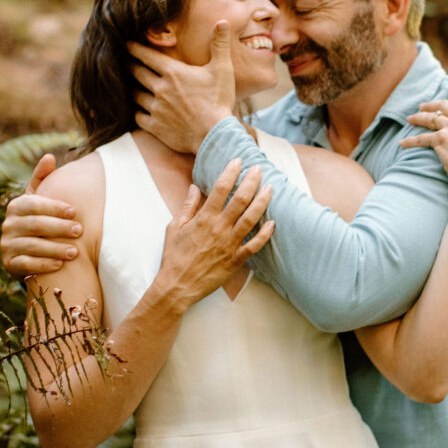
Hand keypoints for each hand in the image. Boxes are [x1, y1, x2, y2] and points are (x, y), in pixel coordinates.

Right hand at [0, 154, 82, 277]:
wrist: (27, 251)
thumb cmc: (39, 220)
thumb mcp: (39, 199)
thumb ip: (43, 178)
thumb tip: (49, 156)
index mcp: (16, 206)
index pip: (34, 204)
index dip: (55, 208)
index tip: (75, 212)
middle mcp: (8, 225)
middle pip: (35, 225)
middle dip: (59, 228)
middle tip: (80, 231)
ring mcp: (7, 245)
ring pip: (32, 246)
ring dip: (55, 249)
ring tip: (75, 252)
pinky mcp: (9, 264)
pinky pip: (26, 265)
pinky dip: (44, 265)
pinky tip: (61, 265)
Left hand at [128, 22, 236, 154]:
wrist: (215, 135)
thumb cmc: (219, 101)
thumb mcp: (223, 69)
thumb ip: (219, 44)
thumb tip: (222, 22)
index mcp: (173, 72)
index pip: (146, 56)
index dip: (134, 48)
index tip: (126, 44)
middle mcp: (160, 88)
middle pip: (137, 73)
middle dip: (131, 66)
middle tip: (126, 62)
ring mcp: (156, 108)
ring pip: (135, 94)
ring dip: (133, 89)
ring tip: (132, 86)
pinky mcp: (155, 126)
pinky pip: (138, 116)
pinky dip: (138, 112)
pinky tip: (140, 111)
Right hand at [156, 160, 274, 309]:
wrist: (177, 287)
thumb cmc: (173, 257)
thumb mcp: (174, 228)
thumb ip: (187, 206)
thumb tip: (194, 187)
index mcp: (204, 218)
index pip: (220, 188)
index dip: (231, 172)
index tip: (238, 161)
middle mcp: (219, 228)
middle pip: (241, 199)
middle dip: (251, 181)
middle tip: (258, 169)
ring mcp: (229, 244)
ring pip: (251, 219)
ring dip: (262, 201)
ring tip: (270, 188)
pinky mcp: (236, 260)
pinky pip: (255, 246)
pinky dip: (265, 234)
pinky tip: (273, 223)